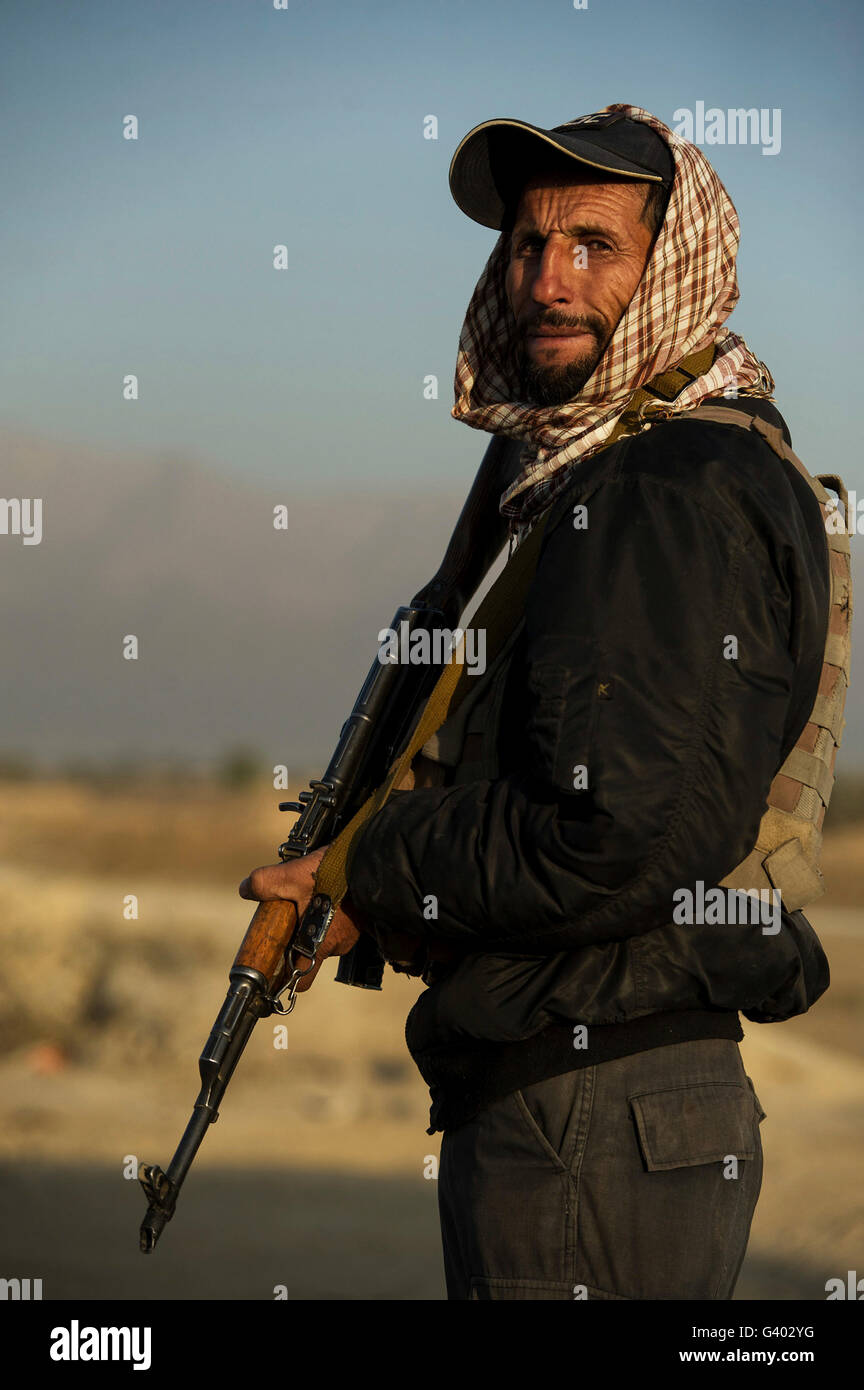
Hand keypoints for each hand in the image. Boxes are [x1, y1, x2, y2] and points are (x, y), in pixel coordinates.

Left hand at [238, 846, 362, 991]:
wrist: (372, 858)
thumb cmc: (336, 872)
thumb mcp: (292, 876)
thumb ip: (265, 884)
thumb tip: (246, 889)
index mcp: (320, 944)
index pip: (300, 979)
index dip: (284, 979)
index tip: (272, 972)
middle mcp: (337, 945)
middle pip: (309, 953)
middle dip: (296, 938)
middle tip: (288, 916)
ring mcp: (352, 932)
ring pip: (324, 935)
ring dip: (314, 921)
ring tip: (308, 894)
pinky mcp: (361, 918)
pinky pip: (339, 922)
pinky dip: (330, 911)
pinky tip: (326, 890)